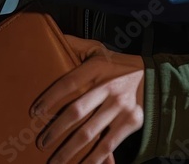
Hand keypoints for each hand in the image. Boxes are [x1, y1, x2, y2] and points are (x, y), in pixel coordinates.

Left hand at [30, 35, 144, 163]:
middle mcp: (109, 87)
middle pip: (76, 112)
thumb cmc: (118, 65)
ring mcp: (121, 107)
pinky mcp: (131, 122)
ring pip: (89, 132)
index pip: (68, 83)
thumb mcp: (98, 50)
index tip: (34, 112)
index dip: (49, 98)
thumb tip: (52, 36)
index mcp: (97, 68)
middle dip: (55, 130)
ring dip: (69, 150)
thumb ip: (75, 45)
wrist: (155, 79)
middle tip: (41, 142)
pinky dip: (94, 159)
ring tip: (55, 160)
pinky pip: (108, 145)